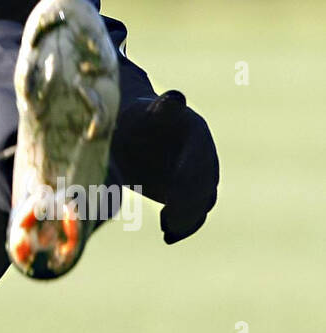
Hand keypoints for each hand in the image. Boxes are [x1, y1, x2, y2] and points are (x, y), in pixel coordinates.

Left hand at [112, 90, 218, 243]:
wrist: (127, 130)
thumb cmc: (128, 118)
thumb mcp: (132, 113)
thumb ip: (147, 114)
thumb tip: (170, 97)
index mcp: (190, 125)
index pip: (198, 149)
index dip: (189, 171)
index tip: (173, 193)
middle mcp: (202, 148)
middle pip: (205, 178)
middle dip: (189, 199)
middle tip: (169, 215)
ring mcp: (201, 171)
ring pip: (204, 198)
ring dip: (188, 216)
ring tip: (166, 227)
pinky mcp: (192, 191)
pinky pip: (196, 211)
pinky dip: (185, 225)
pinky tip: (168, 235)